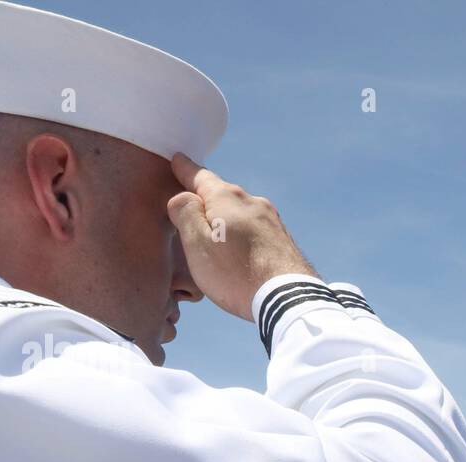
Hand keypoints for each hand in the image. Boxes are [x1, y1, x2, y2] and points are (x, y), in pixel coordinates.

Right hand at [168, 152, 314, 321]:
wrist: (288, 297)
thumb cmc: (236, 273)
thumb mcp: (197, 243)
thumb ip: (185, 213)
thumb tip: (184, 197)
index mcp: (226, 198)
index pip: (199, 176)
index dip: (185, 169)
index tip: (177, 159)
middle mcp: (252, 202)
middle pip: (222, 193)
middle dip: (207, 196)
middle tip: (191, 199)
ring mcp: (272, 220)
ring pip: (241, 211)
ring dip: (227, 217)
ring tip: (216, 231)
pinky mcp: (283, 239)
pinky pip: (255, 228)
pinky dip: (243, 232)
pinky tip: (241, 248)